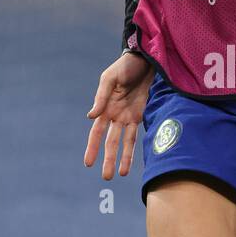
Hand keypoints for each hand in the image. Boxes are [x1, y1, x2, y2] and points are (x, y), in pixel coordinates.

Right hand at [84, 52, 154, 178]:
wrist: (147, 59)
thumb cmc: (125, 66)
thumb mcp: (110, 78)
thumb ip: (101, 97)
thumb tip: (90, 117)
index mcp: (104, 107)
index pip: (96, 132)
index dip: (92, 147)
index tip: (88, 162)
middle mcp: (115, 115)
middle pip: (110, 141)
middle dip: (108, 159)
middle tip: (106, 177)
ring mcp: (128, 116)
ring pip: (123, 142)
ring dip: (122, 158)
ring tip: (119, 174)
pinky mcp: (142, 115)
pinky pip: (137, 134)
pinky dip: (134, 147)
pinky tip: (132, 161)